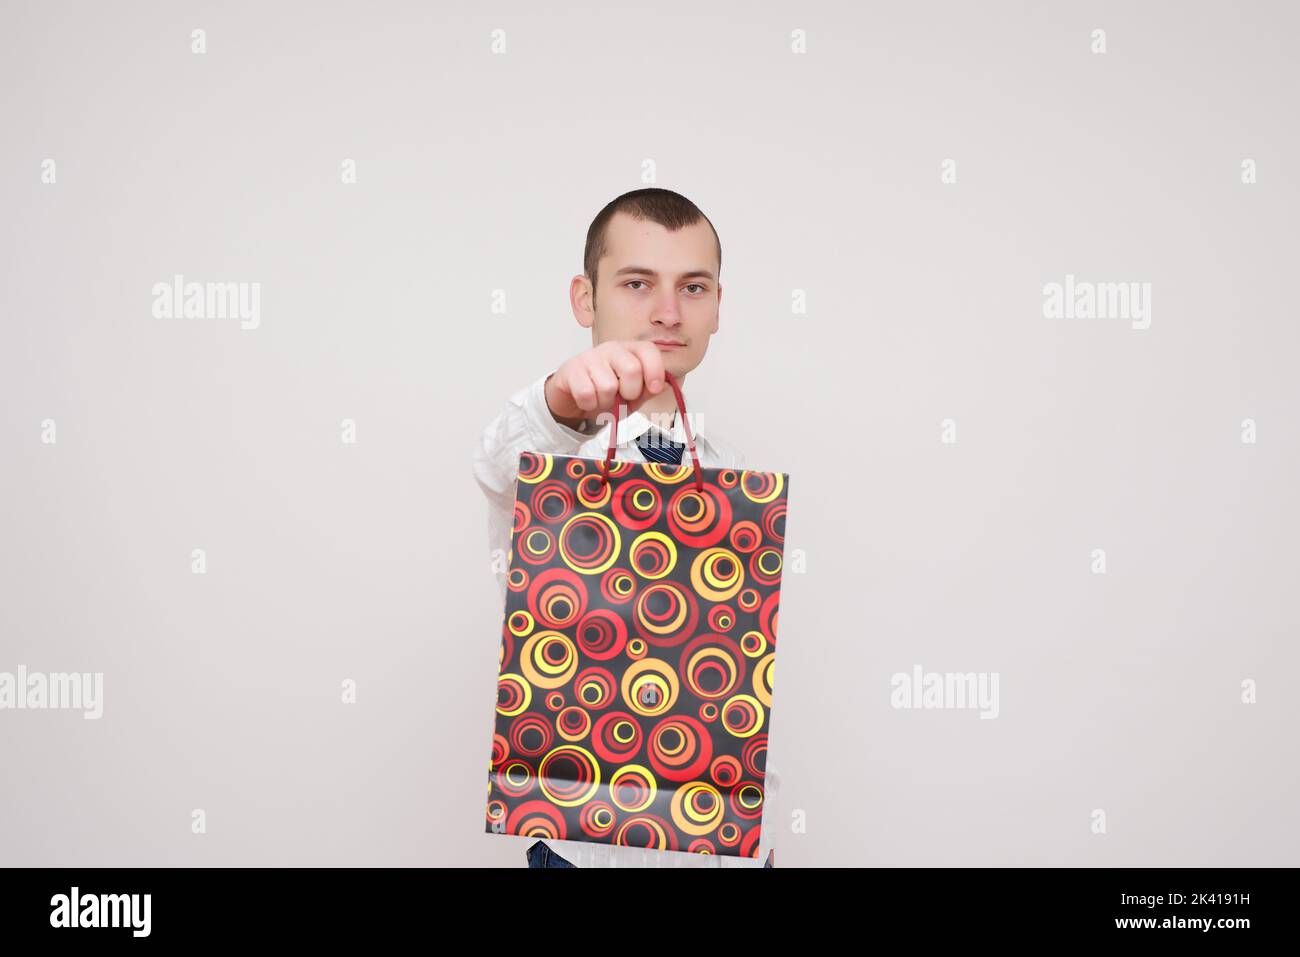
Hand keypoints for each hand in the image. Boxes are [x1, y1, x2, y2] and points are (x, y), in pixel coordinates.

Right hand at [544, 341, 667, 427]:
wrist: (574, 400)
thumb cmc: (606, 395)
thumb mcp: (633, 396)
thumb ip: (649, 390)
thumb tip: (667, 384)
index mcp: (629, 351)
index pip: (649, 350)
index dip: (655, 371)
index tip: (654, 388)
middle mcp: (611, 349)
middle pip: (632, 369)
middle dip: (629, 392)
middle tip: (621, 397)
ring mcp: (590, 356)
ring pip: (608, 386)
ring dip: (606, 402)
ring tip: (601, 399)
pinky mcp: (571, 369)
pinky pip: (587, 393)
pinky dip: (589, 404)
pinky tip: (587, 399)